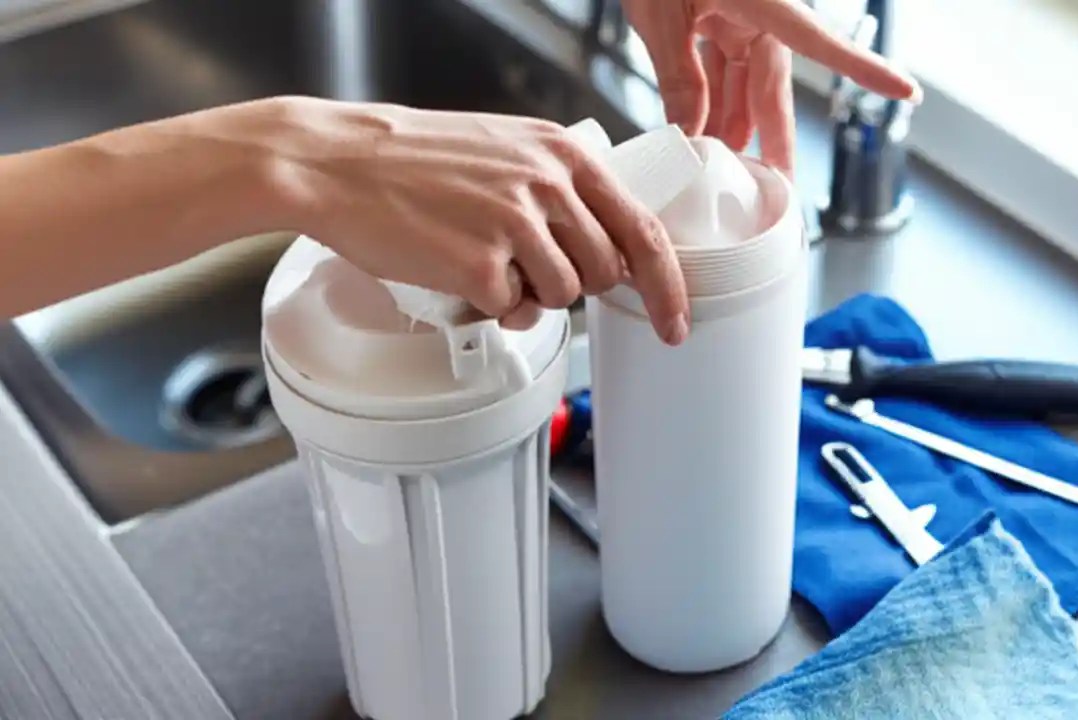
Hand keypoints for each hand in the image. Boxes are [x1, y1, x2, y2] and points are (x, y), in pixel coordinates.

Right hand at [257, 98, 688, 343]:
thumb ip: (561, 187)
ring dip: (528, 295)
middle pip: (602, 273)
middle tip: (524, 265)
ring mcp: (516, 225)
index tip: (673, 321)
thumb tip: (603, 243)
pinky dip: (487, 304)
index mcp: (563, 154)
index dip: (666, 285)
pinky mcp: (479, 264)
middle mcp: (549, 185)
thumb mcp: (507, 148)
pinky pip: (511, 311)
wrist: (339, 163)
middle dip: (571, 282)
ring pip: (561, 297)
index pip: (643, 229)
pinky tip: (455, 269)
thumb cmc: (415, 159)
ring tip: (481, 258)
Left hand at [621, 0, 920, 176]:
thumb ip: (679, 76)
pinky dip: (710, 98)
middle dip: (772, 137)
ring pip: (744, 82)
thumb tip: (691, 131)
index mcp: (764, 1)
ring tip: (724, 164)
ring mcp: (736, 16)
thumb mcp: (662, 17)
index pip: (822, 43)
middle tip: (776, 184)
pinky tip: (700, 129)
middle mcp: (758, 12)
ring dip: (732, 122)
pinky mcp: (712, 18)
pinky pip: (719, 67)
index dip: (863, 70)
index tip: (905, 90)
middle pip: (773, 85)